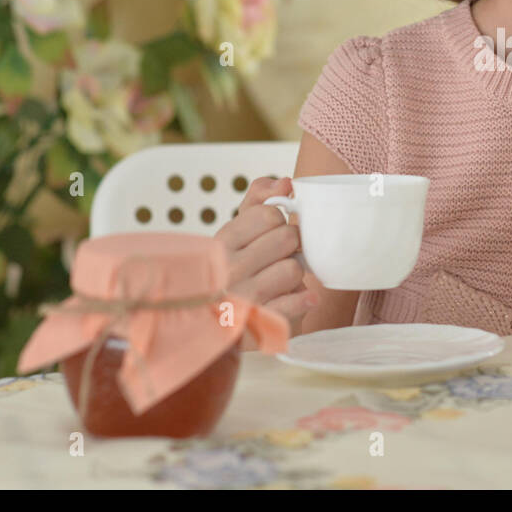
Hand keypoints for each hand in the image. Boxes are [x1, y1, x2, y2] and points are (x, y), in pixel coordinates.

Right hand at [215, 176, 317, 341]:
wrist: (207, 328)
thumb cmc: (226, 274)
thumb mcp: (233, 235)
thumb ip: (257, 200)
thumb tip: (287, 182)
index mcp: (218, 244)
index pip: (268, 214)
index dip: (277, 222)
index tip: (269, 234)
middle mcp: (227, 271)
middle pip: (287, 238)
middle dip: (289, 246)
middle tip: (278, 257)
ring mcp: (243, 300)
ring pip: (294, 269)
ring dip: (293, 274)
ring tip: (279, 281)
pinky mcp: (261, 325)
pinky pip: (298, 302)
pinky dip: (304, 299)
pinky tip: (301, 298)